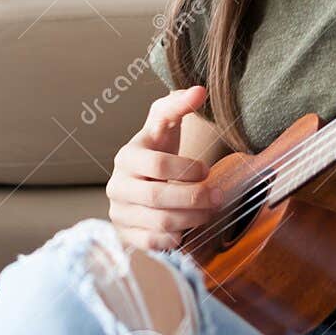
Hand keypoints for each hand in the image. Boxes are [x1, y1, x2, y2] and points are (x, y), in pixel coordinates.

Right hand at [107, 86, 222, 251]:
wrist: (143, 181)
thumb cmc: (158, 150)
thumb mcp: (165, 124)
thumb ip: (178, 104)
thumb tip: (200, 90)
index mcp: (126, 156)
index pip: (155, 164)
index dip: (186, 169)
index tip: (207, 169)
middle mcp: (117, 185)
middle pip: (156, 197)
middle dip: (194, 198)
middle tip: (218, 196)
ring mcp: (119, 212)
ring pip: (158, 222)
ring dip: (192, 218)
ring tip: (210, 210)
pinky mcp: (126, 235)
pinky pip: (153, 243)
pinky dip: (175, 237)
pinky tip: (188, 226)